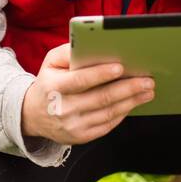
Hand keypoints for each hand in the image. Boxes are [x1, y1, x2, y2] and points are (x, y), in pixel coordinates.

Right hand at [21, 42, 154, 145]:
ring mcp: (72, 125)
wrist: (33, 115)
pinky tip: (133, 103)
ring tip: (147, 91)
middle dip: (128, 88)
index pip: (80, 80)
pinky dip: (123, 113)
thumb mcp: (50, 63)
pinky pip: (107, 124)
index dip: (101, 74)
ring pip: (108, 112)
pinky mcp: (81, 137)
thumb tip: (93, 45)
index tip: (121, 67)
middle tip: (147, 80)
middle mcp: (62, 108)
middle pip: (101, 98)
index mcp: (53, 87)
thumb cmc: (48, 83)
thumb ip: (69, 52)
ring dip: (132, 101)